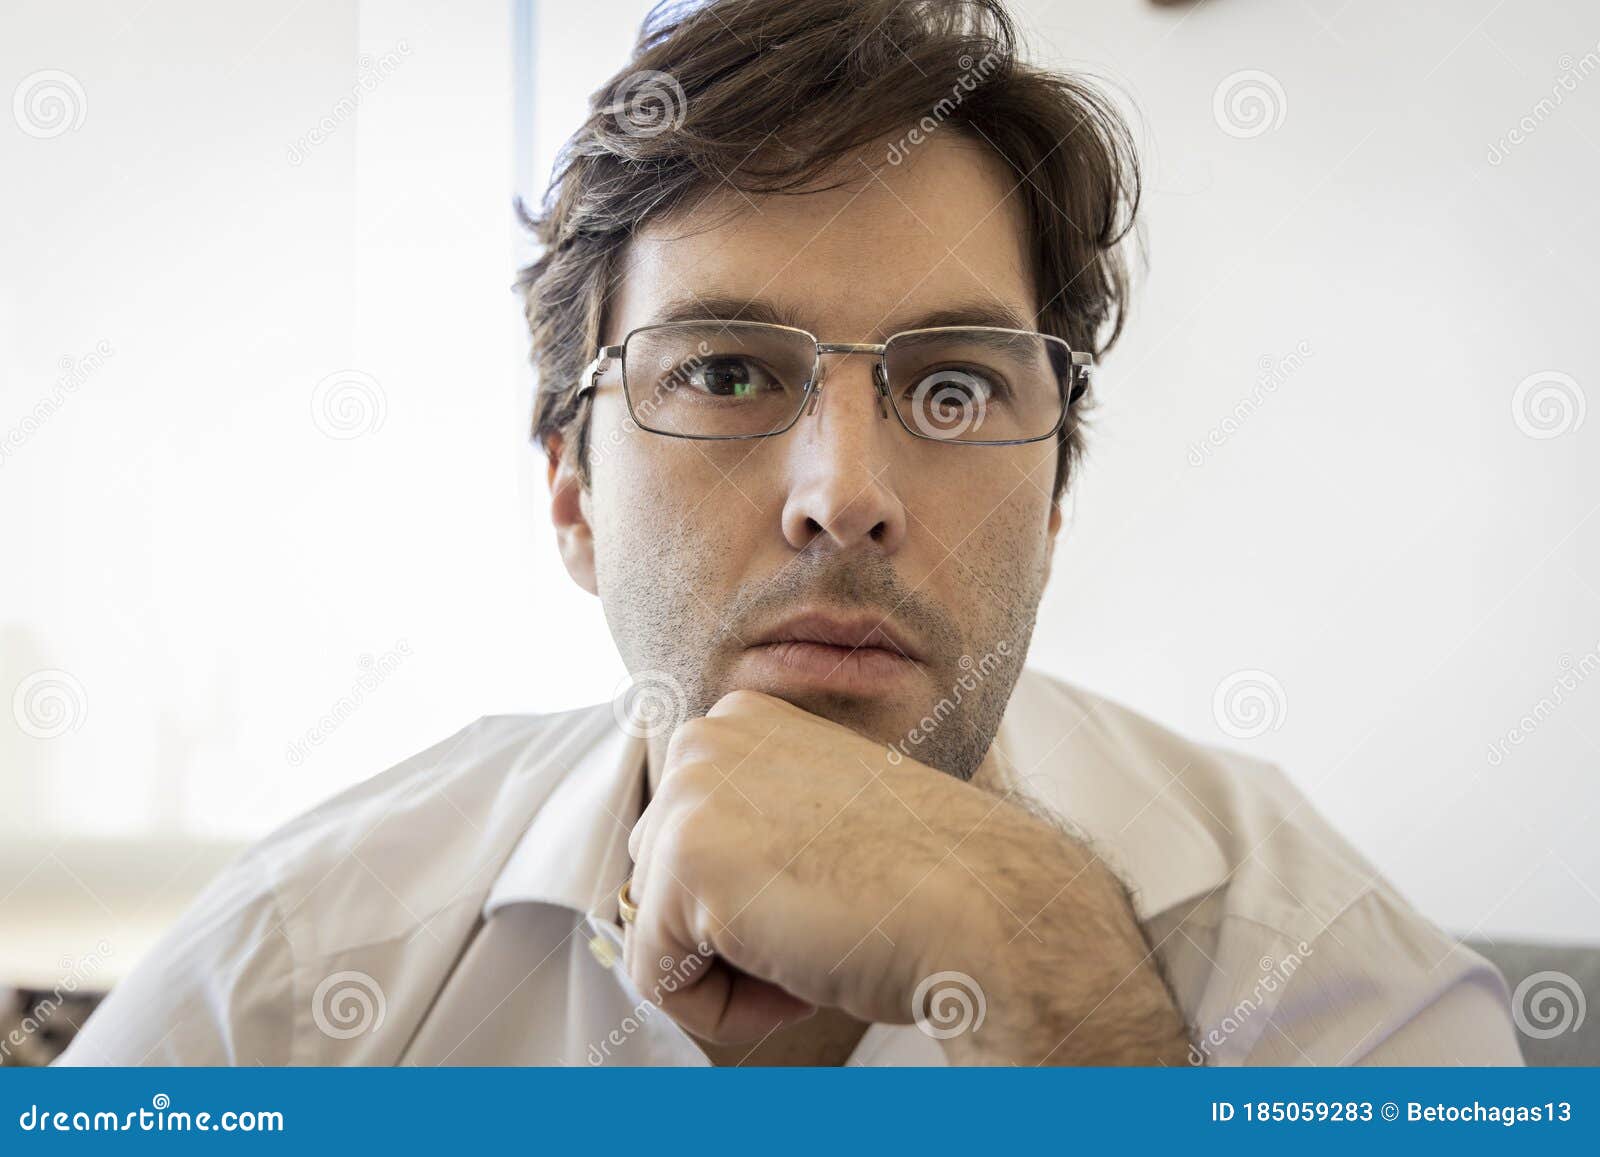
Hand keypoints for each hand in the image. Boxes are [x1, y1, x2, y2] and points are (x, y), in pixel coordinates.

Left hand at [622, 689, 1190, 1063]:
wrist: (984, 906)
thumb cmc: (924, 880)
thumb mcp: (819, 822)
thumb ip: (749, 829)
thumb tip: (674, 895)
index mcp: (740, 721)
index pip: (687, 844)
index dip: (753, 899)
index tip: (830, 895)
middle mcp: (703, 739)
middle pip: (659, 886)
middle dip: (732, 935)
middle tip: (826, 926)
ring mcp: (688, 792)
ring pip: (657, 936)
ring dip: (733, 973)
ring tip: (815, 946)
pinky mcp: (682, 861)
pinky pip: (657, 982)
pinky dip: (723, 1012)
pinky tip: (797, 981)